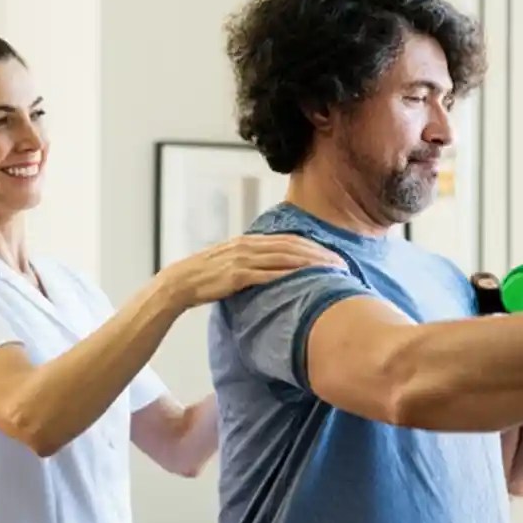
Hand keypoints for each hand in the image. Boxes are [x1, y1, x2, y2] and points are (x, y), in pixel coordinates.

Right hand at [158, 234, 346, 307]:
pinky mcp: (236, 276)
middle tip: (342, 264)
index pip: (289, 240)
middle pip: (292, 247)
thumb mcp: (232, 261)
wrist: (180, 282)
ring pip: (284, 258)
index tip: (334, 256)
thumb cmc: (207, 276)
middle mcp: (249, 246)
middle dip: (319, 255)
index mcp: (250, 241)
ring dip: (310, 264)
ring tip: (330, 272)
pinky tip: (303, 280)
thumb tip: (275, 268)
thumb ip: (253, 261)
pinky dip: (287, 275)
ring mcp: (243, 260)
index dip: (314, 247)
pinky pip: (267, 274)